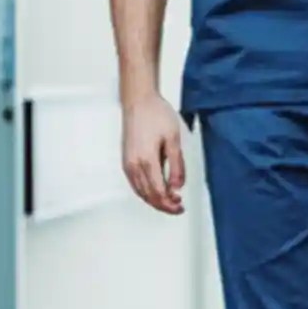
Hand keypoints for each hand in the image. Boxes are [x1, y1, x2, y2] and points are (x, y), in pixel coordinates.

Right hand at [121, 93, 185, 214]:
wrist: (138, 101)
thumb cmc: (156, 115)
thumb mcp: (173, 139)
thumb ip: (177, 165)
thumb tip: (177, 187)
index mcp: (146, 161)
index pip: (158, 192)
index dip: (170, 203)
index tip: (181, 206)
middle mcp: (133, 166)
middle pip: (148, 195)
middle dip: (163, 205)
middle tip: (178, 207)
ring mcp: (127, 164)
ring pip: (140, 191)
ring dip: (154, 200)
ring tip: (170, 201)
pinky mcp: (126, 160)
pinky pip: (135, 183)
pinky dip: (146, 192)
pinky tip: (156, 191)